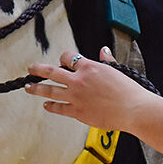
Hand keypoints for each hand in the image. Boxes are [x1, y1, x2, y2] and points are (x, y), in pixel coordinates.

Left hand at [26, 48, 150, 133]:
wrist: (133, 109)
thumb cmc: (129, 91)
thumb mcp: (118, 71)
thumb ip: (107, 60)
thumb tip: (103, 51)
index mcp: (89, 67)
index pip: (69, 58)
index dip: (65, 58)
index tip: (63, 61)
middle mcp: (79, 80)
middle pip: (51, 72)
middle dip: (38, 69)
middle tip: (31, 69)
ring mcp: (76, 96)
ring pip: (50, 90)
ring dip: (37, 88)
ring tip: (29, 87)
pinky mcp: (77, 112)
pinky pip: (59, 108)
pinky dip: (51, 107)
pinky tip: (46, 106)